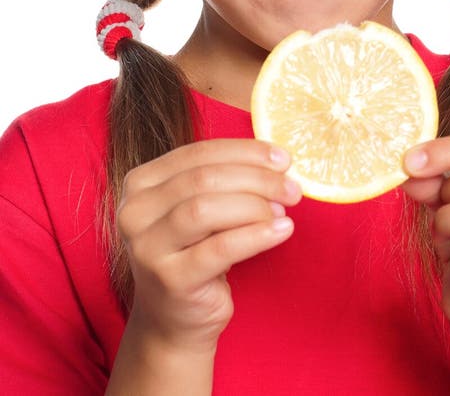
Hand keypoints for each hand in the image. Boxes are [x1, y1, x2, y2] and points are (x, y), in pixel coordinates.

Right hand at [115, 139, 301, 352]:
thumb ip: (224, 180)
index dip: (245, 152)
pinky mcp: (170, 280)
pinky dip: (257, 235)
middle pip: (203, 179)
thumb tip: (277, 162)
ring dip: (255, 205)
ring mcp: (147, 248)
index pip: (198, 153)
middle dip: (256, 178)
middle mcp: (134, 212)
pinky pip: (220, 248)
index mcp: (140, 183)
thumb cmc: (194, 254)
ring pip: (206, 209)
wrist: (175, 321)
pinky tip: (282, 231)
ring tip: (283, 211)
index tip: (283, 159)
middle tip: (292, 188)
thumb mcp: (201, 209)